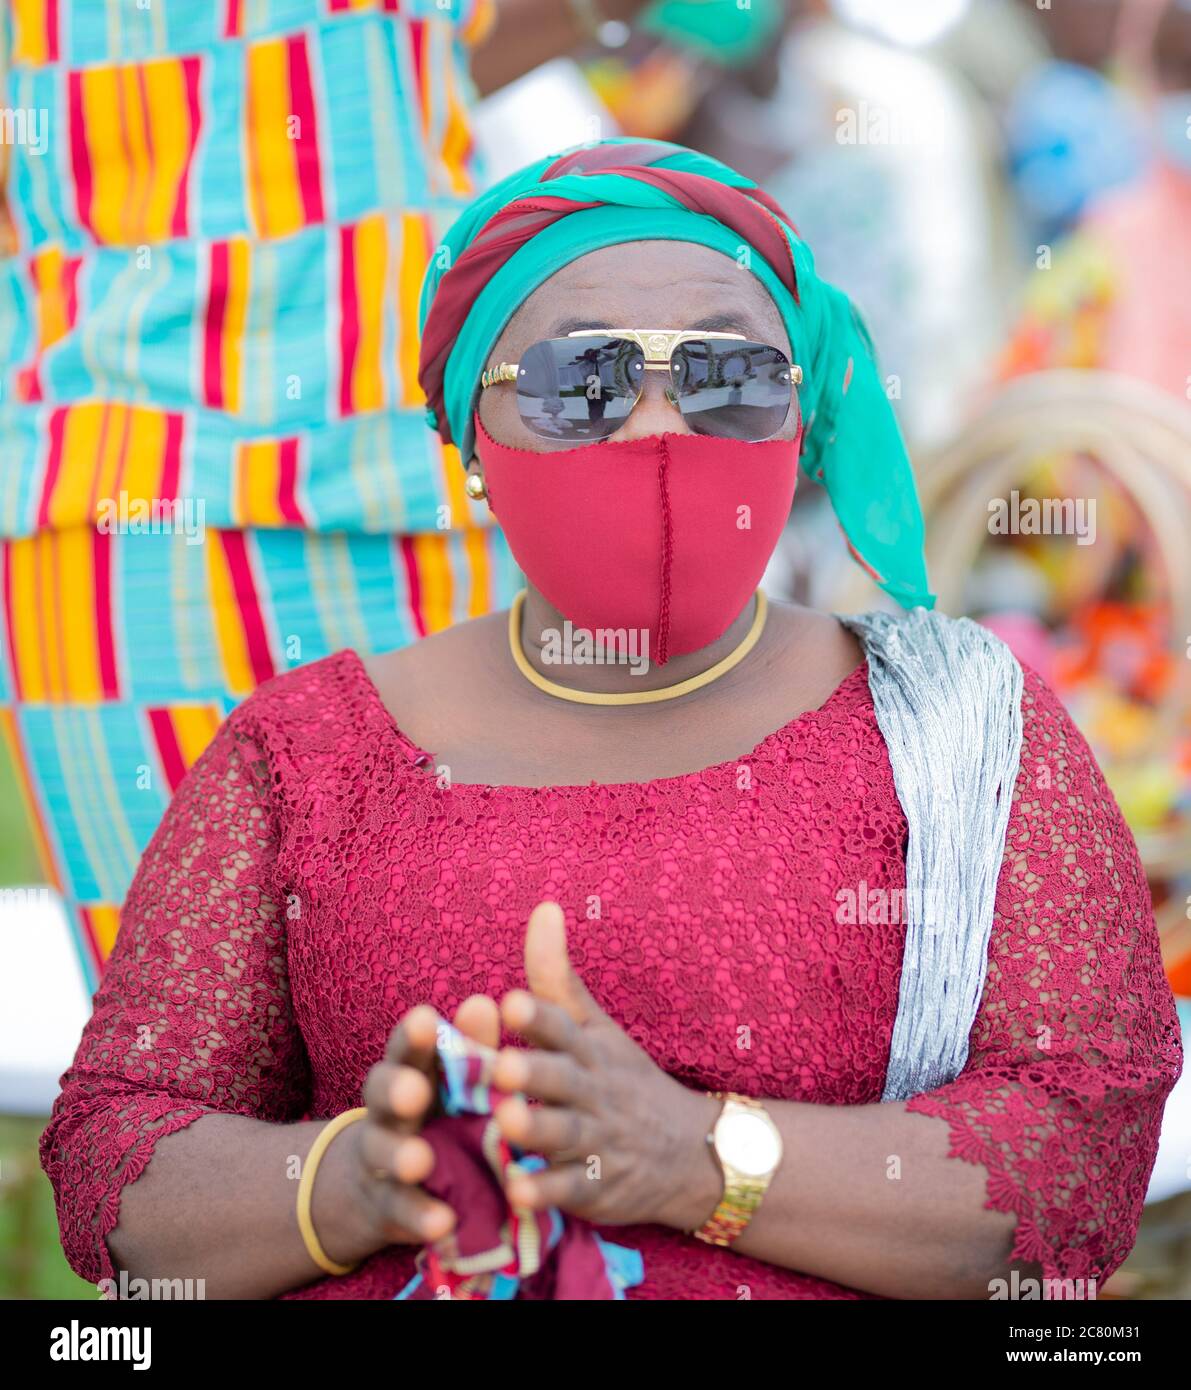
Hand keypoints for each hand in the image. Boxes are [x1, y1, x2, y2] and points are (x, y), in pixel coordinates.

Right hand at [314, 995, 499, 1264]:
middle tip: (414, 1089)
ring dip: (399, 1156)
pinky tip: (443, 1222)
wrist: (377, 1183)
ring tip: (419, 1161)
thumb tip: (483, 1001)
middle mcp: (387, 1110)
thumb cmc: (434, 1115)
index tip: (426, 1018)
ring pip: (382, 1152)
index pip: (406, 1047)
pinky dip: (420, 1216)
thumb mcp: (451, 1081)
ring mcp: (381, 1159)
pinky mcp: (387, 1206)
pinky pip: (401, 1211)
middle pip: (380, 1092)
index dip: (412, 1035)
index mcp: (409, 1072)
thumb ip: (469, 1047)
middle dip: (396, 1089)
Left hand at [490, 902, 722, 1230]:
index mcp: (587, 1048)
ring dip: (536, 1129)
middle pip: (563, 1079)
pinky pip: (569, 1191)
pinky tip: (516, 1191)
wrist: (690, 1151)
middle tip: (504, 1065)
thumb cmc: (620, 1077)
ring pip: (564, 1135)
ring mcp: (596, 1140)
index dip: (538, 1016)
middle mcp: (591, 1091)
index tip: (509, 1001)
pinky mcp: (594, 1187)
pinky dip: (545, 1192)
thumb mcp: (593, 1026)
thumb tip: (542, 907)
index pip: (563, 1026)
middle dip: (535, 1072)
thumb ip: (556, 975)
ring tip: (505, 1121)